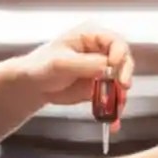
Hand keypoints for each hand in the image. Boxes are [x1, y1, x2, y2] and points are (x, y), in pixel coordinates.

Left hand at [17, 24, 134, 128]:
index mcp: (91, 36)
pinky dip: (114, 109)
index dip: (120, 54)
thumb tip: (107, 67)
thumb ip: (84, 63)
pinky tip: (112, 122)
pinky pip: (112, 97)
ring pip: (121, 81)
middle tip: (123, 87)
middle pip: (123, 61)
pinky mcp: (100, 87)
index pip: (115, 41)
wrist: (32, 86)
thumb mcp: (60, 63)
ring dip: (120, 96)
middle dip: (125, 75)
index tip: (115, 66)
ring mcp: (102, 70)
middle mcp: (101, 51)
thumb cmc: (41, 66)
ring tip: (115, 110)